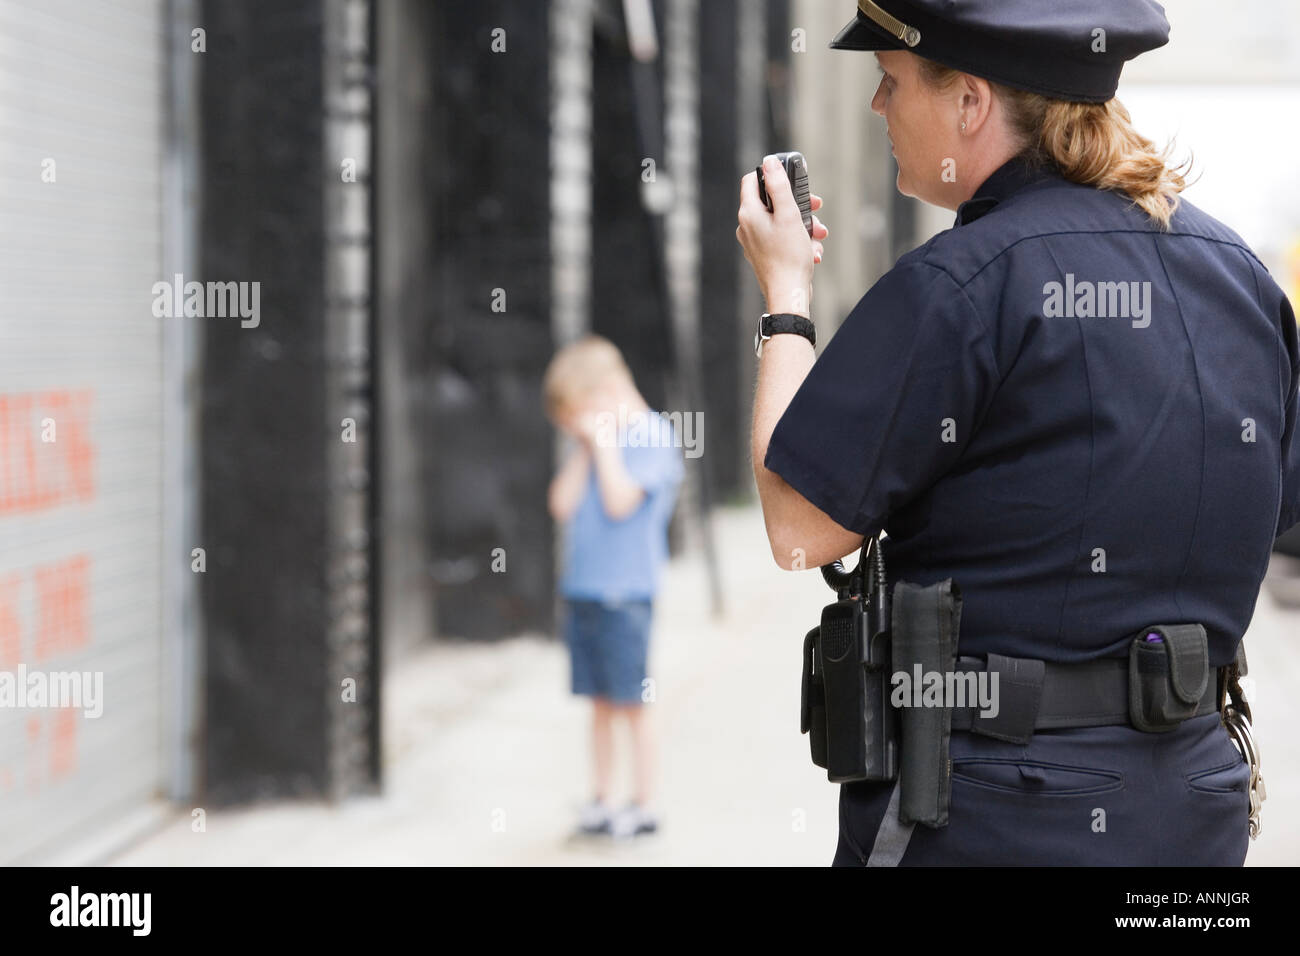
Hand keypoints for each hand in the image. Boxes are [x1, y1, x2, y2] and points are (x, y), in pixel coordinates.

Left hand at [736, 155, 829, 315]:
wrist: (789, 295)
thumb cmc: (788, 256)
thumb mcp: (788, 214)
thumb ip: (779, 186)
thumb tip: (769, 162)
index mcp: (748, 214)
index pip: (752, 180)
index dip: (771, 175)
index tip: (791, 178)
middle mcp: (747, 227)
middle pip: (772, 202)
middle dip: (798, 204)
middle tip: (815, 207)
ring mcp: (755, 242)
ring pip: (781, 222)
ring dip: (804, 226)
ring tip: (818, 236)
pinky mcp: (765, 255)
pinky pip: (783, 240)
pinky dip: (799, 242)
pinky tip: (813, 252)